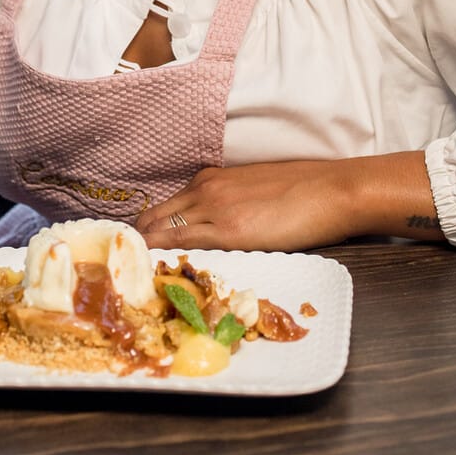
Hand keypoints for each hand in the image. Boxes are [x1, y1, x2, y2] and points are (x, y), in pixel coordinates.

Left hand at [135, 152, 442, 252]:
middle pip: (153, 218)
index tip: (134, 249)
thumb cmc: (302, 190)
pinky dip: (166, 257)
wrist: (332, 190)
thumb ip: (226, 204)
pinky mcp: (230, 231)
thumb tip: (212, 226)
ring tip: (129, 274)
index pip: (164, 207)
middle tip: (123, 266)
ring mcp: (214, 208)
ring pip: (162, 231)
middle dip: (136, 241)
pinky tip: (153, 272)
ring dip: (145, 251)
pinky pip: (185, 245)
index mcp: (210, 179)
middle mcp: (205, 189)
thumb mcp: (252, 190)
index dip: (145, 229)